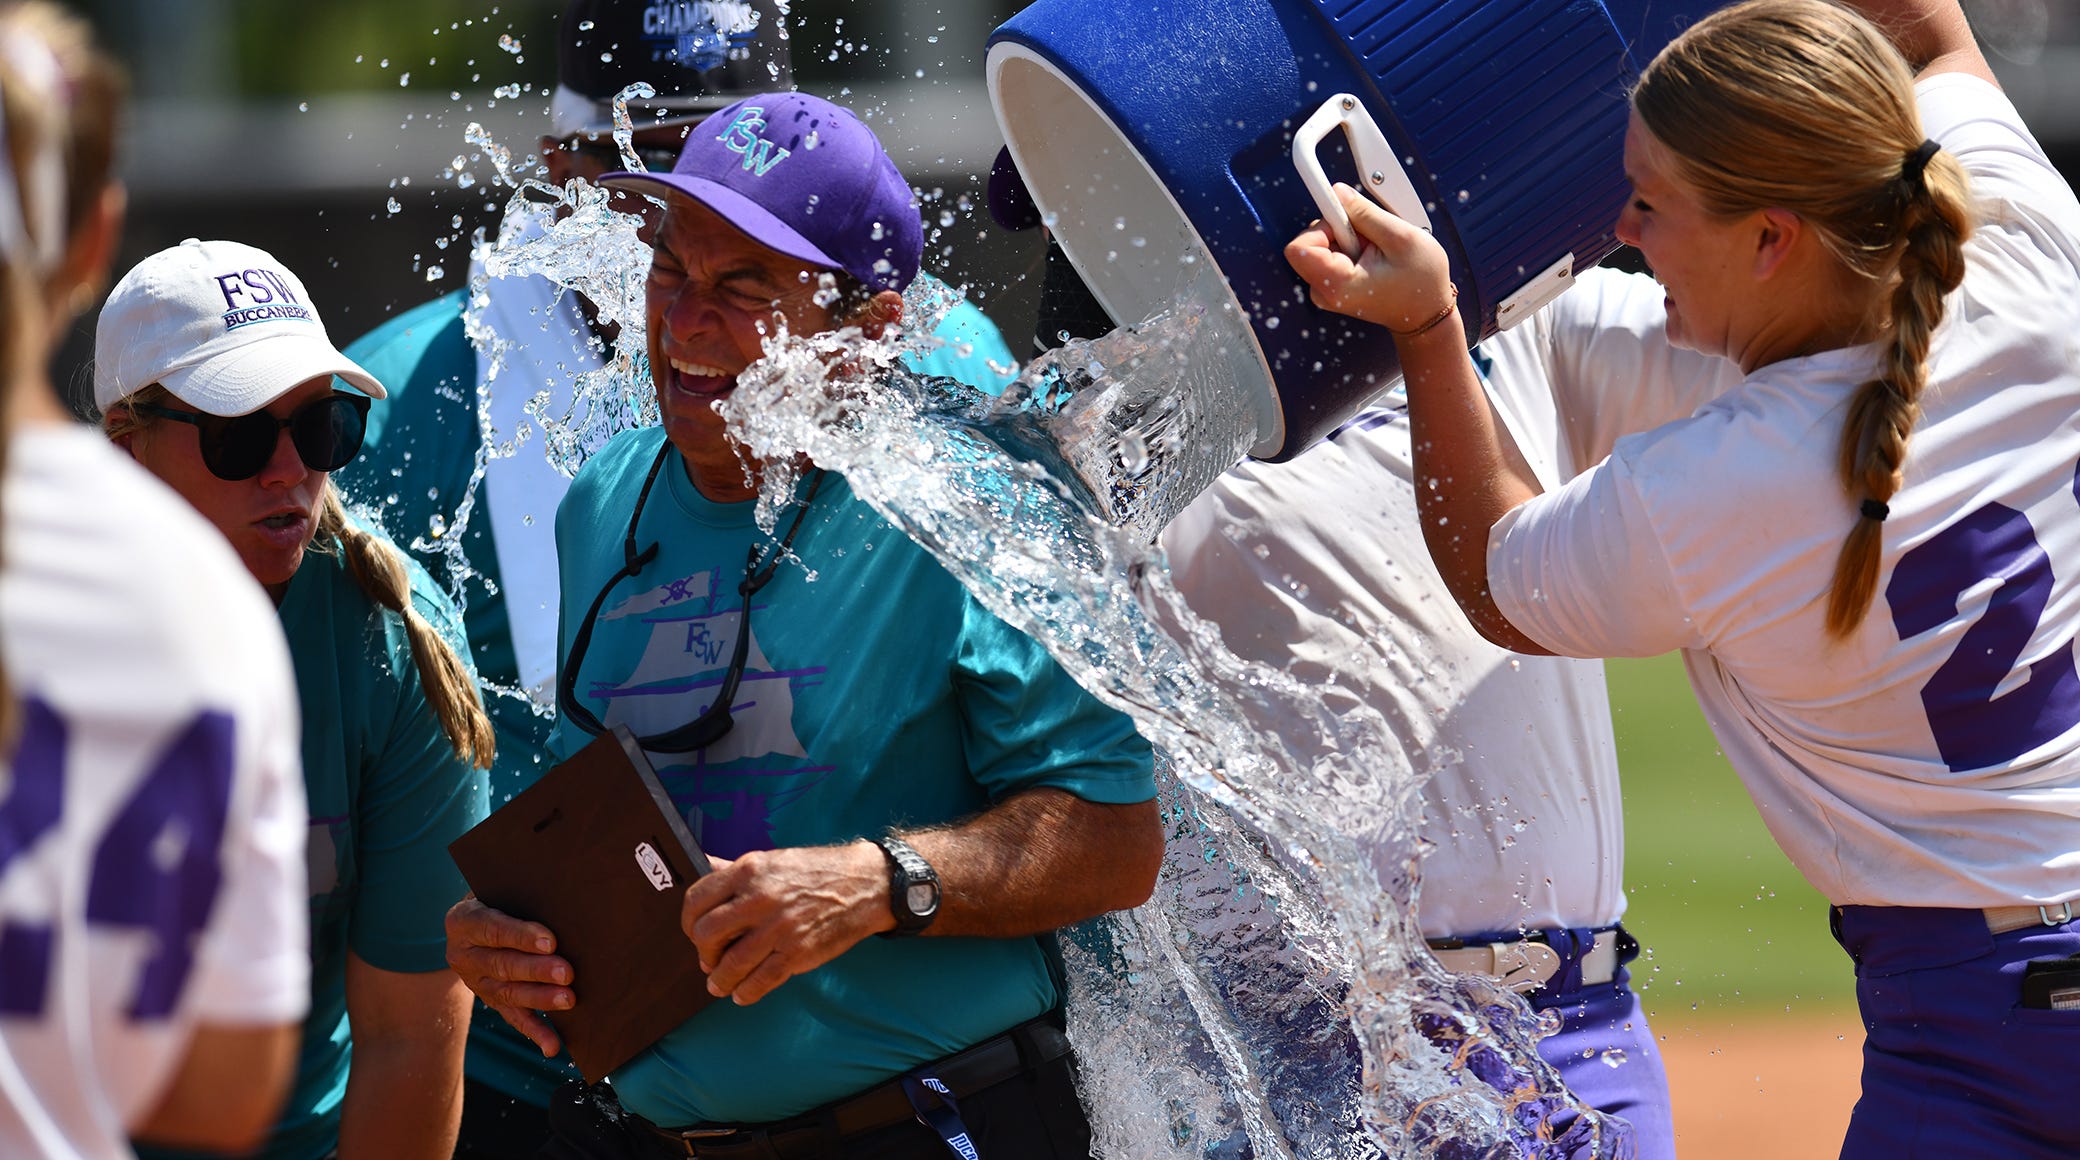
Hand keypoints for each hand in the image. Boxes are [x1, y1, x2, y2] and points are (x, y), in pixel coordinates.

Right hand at [443, 897, 571, 1056]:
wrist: (476, 917)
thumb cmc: (501, 895)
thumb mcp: (501, 887)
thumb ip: (523, 893)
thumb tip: (564, 891)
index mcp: (463, 920)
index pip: (493, 928)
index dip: (522, 935)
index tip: (551, 940)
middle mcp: (463, 954)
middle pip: (502, 964)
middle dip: (536, 970)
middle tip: (567, 973)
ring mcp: (474, 981)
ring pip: (508, 993)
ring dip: (539, 999)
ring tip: (568, 1000)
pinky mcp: (489, 1000)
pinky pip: (512, 1017)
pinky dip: (534, 1031)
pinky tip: (553, 1045)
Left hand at [680, 843, 893, 1006]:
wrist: (865, 884)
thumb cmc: (817, 871)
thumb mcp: (772, 860)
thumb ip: (734, 869)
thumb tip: (703, 866)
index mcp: (749, 871)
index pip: (697, 899)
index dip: (688, 922)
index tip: (694, 931)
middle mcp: (759, 898)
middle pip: (706, 934)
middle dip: (703, 953)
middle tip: (709, 959)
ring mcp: (778, 928)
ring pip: (730, 964)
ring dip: (719, 980)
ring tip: (719, 984)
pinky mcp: (797, 953)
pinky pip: (760, 981)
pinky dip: (745, 993)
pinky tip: (742, 994)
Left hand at [1285, 183, 1454, 333]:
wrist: (1427, 312)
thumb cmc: (1420, 283)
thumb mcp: (1400, 238)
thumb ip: (1364, 213)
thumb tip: (1337, 193)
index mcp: (1337, 284)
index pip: (1299, 247)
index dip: (1322, 225)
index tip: (1344, 217)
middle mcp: (1324, 291)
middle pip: (1310, 242)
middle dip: (1340, 230)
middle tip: (1370, 240)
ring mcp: (1327, 290)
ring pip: (1322, 245)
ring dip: (1348, 238)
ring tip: (1375, 252)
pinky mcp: (1333, 285)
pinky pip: (1331, 254)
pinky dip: (1350, 247)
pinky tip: (1371, 257)